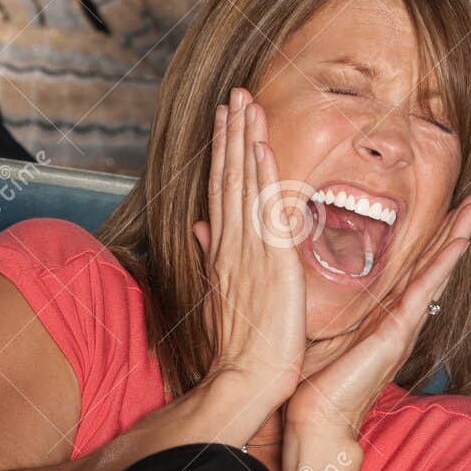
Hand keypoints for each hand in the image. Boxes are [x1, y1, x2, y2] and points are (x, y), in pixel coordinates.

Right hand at [191, 86, 305, 444]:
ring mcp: (248, 250)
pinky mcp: (270, 260)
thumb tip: (200, 228)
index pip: (222, 190)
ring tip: (244, 101)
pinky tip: (260, 145)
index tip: (225, 118)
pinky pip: (264, 208)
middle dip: (230, 132)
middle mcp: (231, 243)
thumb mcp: (224, 292)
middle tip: (235, 93)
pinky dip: (261, 174)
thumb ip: (212, 255)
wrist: (247, 377)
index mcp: (222, 250)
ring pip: (243, 183)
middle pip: (228, 176)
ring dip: (243, 139)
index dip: (223, 151)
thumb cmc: (242, 343)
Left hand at [284, 194, 470, 444]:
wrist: (316, 423)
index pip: (413, 267)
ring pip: (436, 269)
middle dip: (454, 228)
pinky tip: (459, 241)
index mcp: (384, 317)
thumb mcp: (321, 331)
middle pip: (433, 263)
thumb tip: (310, 277)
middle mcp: (400, 319)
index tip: (445, 209)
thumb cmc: (315, 385)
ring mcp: (403, 325)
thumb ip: (328, 305)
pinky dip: (443, 263)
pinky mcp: (397, 333)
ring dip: (457, 235)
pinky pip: (425, 289)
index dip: (432, 237)